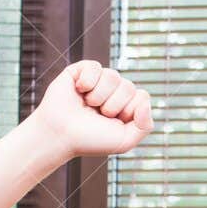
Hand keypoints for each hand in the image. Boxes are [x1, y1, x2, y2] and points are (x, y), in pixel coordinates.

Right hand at [32, 60, 153, 158]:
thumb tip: (146, 102)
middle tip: (98, 115)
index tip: (114, 122)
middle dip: (113, 105)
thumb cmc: (90, 140)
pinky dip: (87, 81)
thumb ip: (144, 126)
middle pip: (128, 86)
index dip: (129, 110)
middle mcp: (113, 92)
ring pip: (113, 76)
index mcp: (126, 106)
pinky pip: (95, 66)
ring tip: (87, 105)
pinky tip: (79, 91)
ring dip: (99, 95)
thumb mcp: (124, 141)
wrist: (60, 135)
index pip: (142, 97)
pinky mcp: (80, 71)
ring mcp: (97, 81)